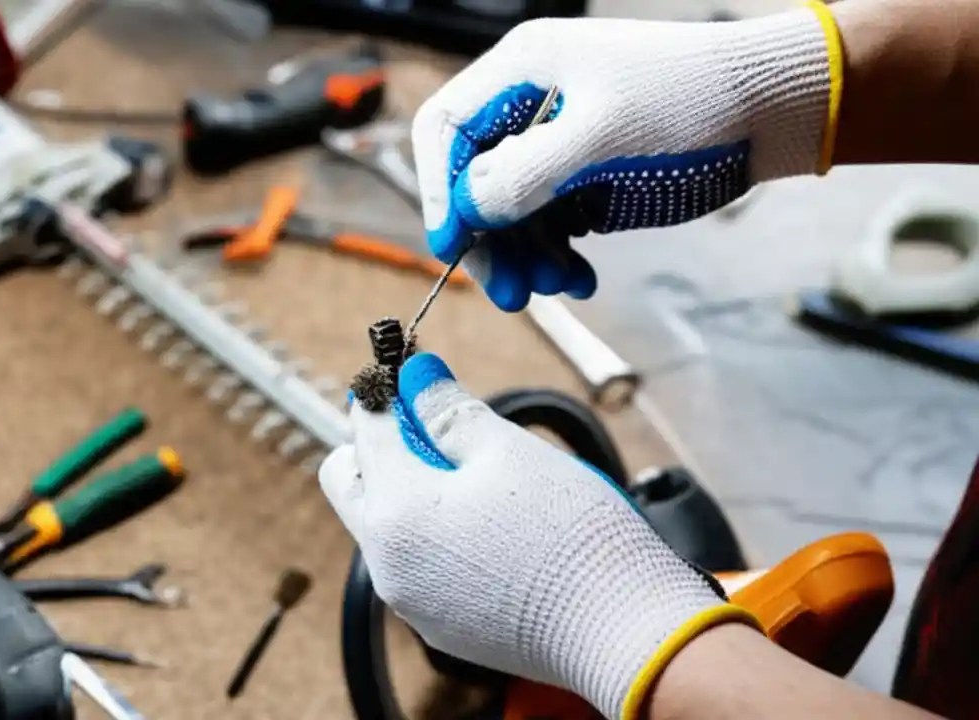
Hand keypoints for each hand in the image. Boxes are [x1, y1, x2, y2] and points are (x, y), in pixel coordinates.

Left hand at [320, 353, 758, 719]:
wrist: (619, 631)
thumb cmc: (569, 534)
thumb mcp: (508, 451)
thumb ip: (449, 410)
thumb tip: (414, 373)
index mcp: (394, 508)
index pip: (365, 430)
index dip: (386, 394)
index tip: (410, 377)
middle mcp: (385, 561)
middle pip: (351, 483)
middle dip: (382, 447)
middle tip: (438, 430)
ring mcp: (408, 600)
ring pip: (384, 526)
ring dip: (412, 492)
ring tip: (478, 481)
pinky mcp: (438, 627)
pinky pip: (416, 566)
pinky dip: (436, 537)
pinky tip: (491, 530)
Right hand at [412, 5, 839, 310]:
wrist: (776, 107)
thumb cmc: (693, 101)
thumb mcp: (603, 137)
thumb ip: (526, 173)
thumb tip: (467, 208)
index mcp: (523, 67)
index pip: (446, 128)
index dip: (438, 187)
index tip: (451, 244)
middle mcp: (532, 102)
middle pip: (475, 178)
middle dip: (490, 239)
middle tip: (510, 293)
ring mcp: (559, 140)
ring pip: (512, 210)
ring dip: (527, 255)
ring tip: (559, 287)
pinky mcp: (587, 173)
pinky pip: (551, 221)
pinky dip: (559, 253)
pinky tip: (580, 278)